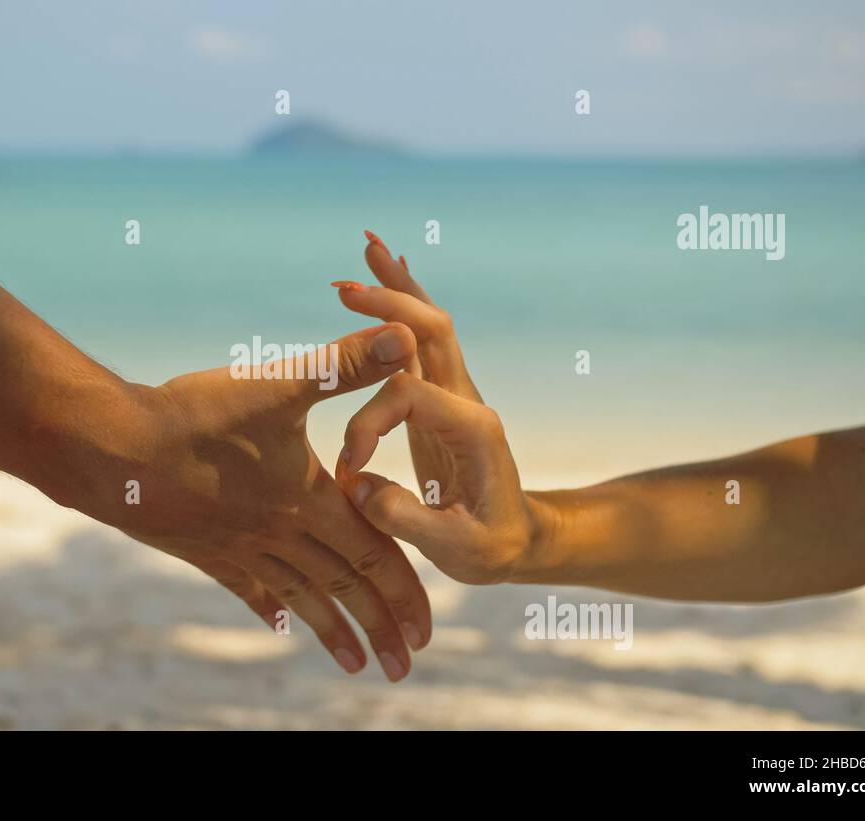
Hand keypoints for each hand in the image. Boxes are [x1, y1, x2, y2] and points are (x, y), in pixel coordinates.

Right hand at [61, 321, 431, 680]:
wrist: (112, 448)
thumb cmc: (193, 416)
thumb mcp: (274, 383)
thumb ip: (341, 364)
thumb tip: (403, 336)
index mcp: (305, 500)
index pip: (372, 554)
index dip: (405, 591)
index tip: (425, 633)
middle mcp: (278, 533)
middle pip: (343, 587)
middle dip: (379, 626)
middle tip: (404, 666)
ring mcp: (240, 546)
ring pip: (300, 596)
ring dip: (332, 631)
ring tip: (358, 666)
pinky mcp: (204, 547)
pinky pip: (247, 586)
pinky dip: (271, 605)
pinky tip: (281, 624)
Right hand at [331, 231, 554, 583]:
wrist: (519, 540)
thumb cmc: (491, 546)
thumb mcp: (458, 550)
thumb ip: (409, 519)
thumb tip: (358, 486)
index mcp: (473, 428)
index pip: (408, 395)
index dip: (368, 422)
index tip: (348, 467)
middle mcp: (465, 399)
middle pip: (430, 330)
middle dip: (389, 303)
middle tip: (344, 285)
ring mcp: (452, 392)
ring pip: (425, 323)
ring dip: (397, 287)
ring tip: (368, 245)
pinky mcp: (435, 397)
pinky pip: (414, 341)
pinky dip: (395, 307)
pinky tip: (376, 282)